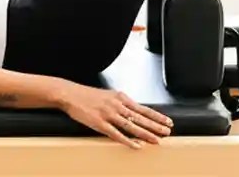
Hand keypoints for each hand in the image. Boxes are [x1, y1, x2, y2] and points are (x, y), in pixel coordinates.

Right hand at [57, 84, 172, 148]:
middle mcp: (117, 105)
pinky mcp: (99, 123)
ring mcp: (108, 115)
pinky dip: (127, 140)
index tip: (168, 121)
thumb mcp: (109, 95)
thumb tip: (135, 110)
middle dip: (156, 125)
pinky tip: (136, 145)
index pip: (143, 108)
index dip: (157, 116)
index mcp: (121, 97)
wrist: (70, 94)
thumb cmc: (89, 95)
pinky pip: (116, 134)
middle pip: (141, 117)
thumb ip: (122, 103)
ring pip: (132, 126)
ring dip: (145, 134)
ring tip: (156, 140)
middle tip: (167, 132)